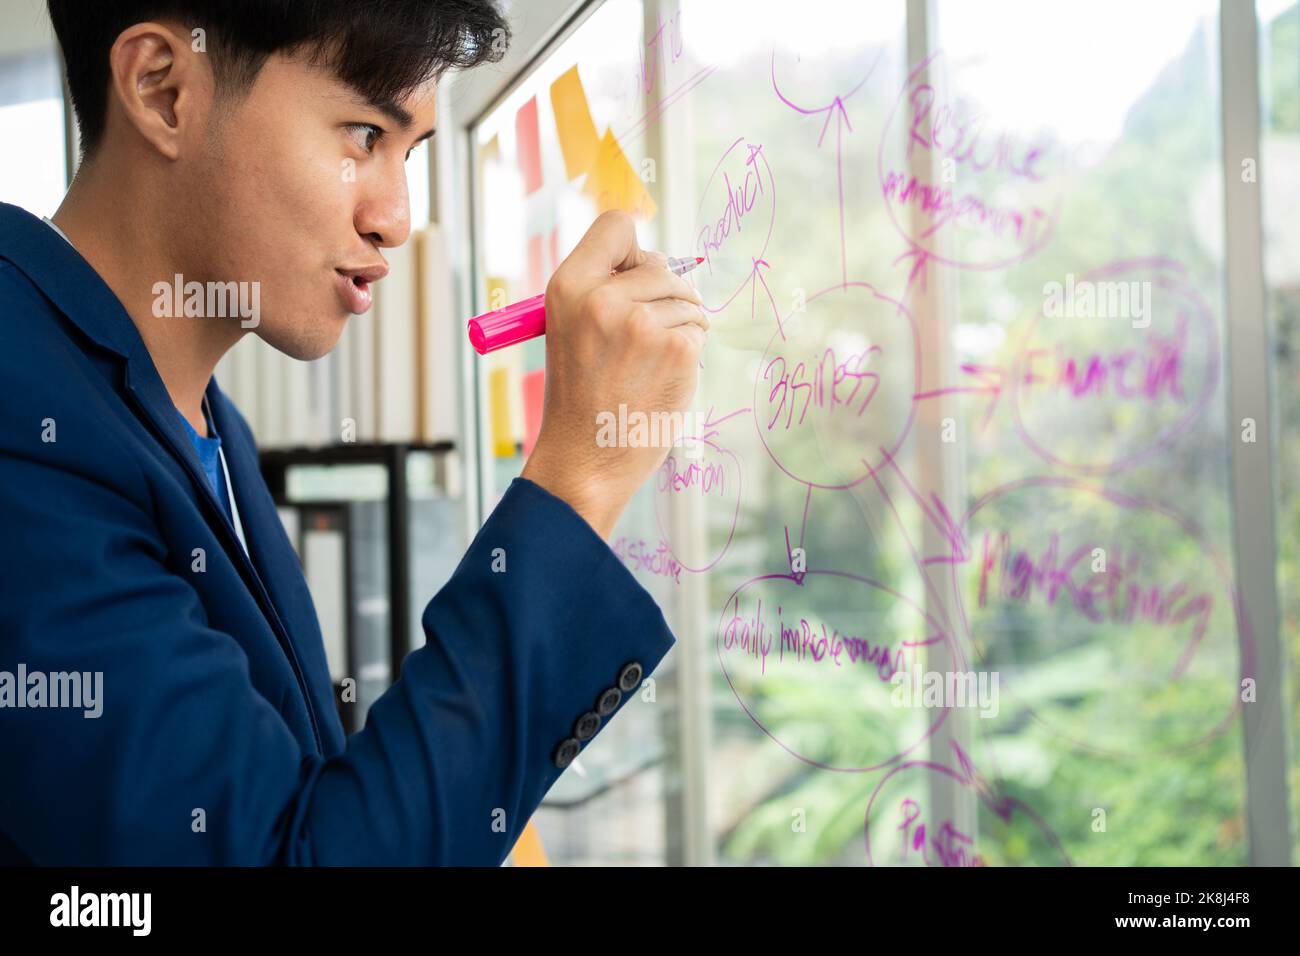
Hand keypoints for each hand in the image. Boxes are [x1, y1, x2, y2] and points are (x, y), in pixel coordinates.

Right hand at [521, 210, 707, 539]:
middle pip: (661, 264)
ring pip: (686, 299)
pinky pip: (699, 331)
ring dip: (679, 327)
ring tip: (648, 365)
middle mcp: (602, 298)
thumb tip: (658, 260)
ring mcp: (642, 324)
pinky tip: (662, 380)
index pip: (617, 224)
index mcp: (568, 286)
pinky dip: (689, 354)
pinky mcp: (677, 350)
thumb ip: (603, 290)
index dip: (633, 250)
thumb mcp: (570, 330)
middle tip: (642, 340)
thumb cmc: (581, 399)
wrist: (586, 462)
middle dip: (664, 296)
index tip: (633, 277)